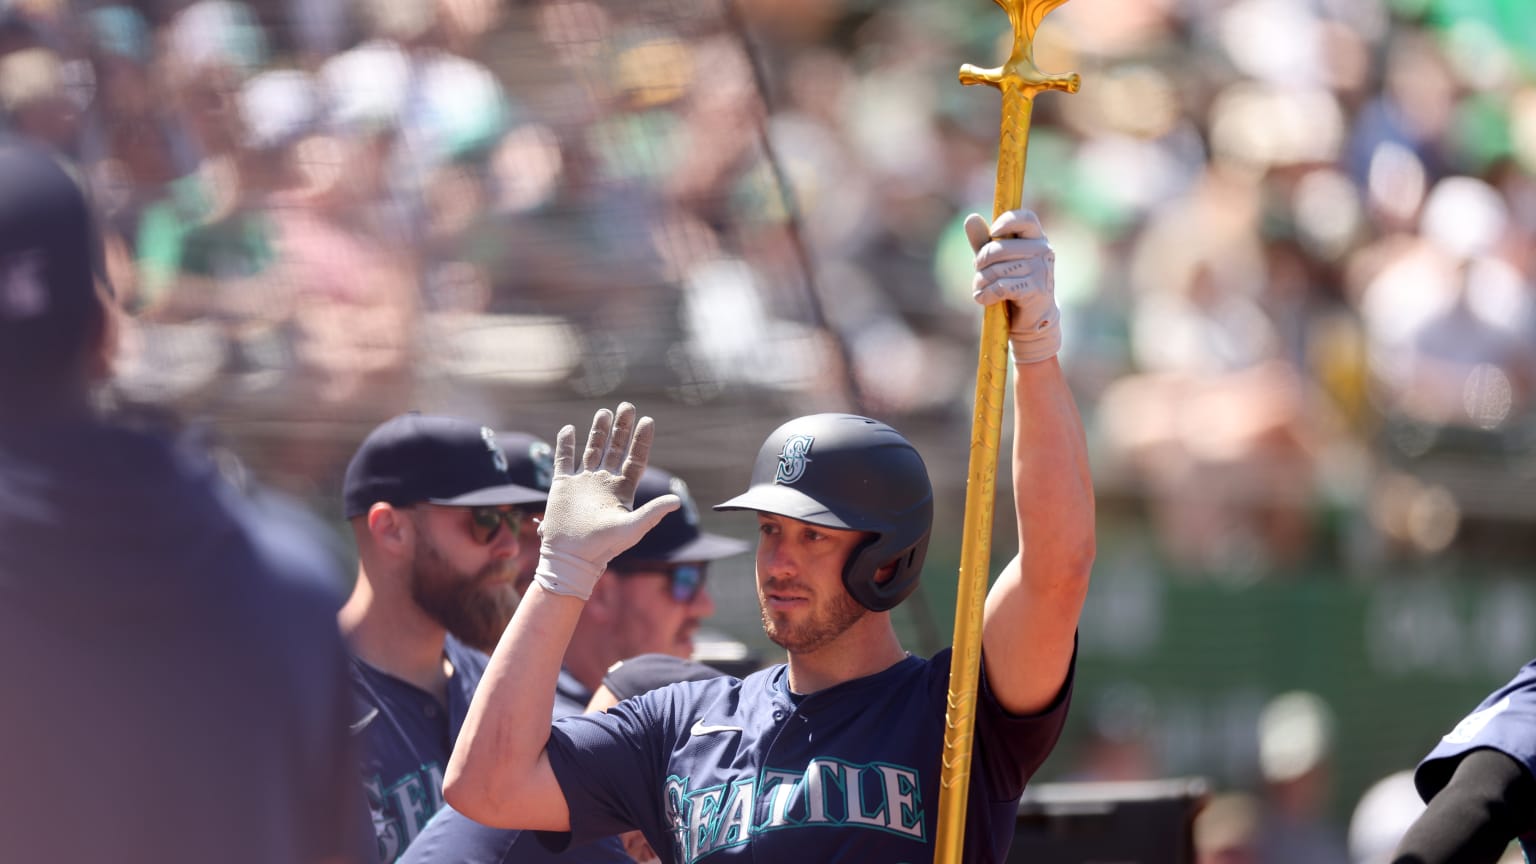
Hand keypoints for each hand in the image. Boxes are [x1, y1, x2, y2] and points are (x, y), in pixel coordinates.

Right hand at [534, 402, 678, 599]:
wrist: (571, 558)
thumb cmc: (603, 547)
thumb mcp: (631, 528)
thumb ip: (652, 513)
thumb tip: (676, 501)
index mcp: (622, 490)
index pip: (635, 459)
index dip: (642, 440)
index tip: (648, 420)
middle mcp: (604, 483)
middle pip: (615, 449)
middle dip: (622, 428)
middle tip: (627, 406)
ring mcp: (584, 483)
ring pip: (592, 450)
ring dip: (598, 431)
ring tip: (604, 412)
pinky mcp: (563, 486)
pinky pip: (564, 460)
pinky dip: (565, 445)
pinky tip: (568, 429)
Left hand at [965, 209, 1060, 364]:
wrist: (1031, 319)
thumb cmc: (1013, 283)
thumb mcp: (997, 260)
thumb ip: (984, 240)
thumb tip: (970, 217)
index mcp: (1036, 237)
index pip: (1026, 217)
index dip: (1007, 221)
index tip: (993, 231)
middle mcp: (1043, 250)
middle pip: (999, 248)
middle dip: (981, 261)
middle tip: (979, 270)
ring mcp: (1041, 270)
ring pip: (996, 270)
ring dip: (981, 281)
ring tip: (980, 287)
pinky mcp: (1036, 290)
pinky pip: (1001, 287)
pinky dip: (986, 294)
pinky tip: (983, 298)